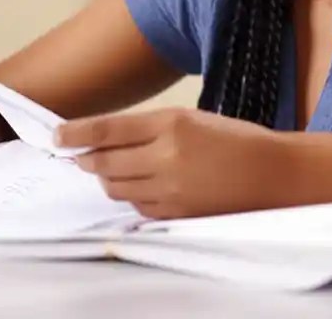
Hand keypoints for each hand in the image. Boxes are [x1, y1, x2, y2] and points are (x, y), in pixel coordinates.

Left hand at [56, 107, 283, 219]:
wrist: (274, 175)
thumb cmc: (234, 141)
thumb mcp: (191, 119)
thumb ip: (148, 129)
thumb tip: (104, 140)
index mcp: (171, 124)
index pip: (107, 129)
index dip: (76, 134)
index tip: (57, 137)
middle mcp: (166, 156)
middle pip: (105, 162)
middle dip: (87, 160)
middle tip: (80, 157)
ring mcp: (171, 188)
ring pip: (117, 187)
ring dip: (107, 178)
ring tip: (112, 170)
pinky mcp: (177, 213)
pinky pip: (138, 206)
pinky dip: (133, 196)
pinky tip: (143, 186)